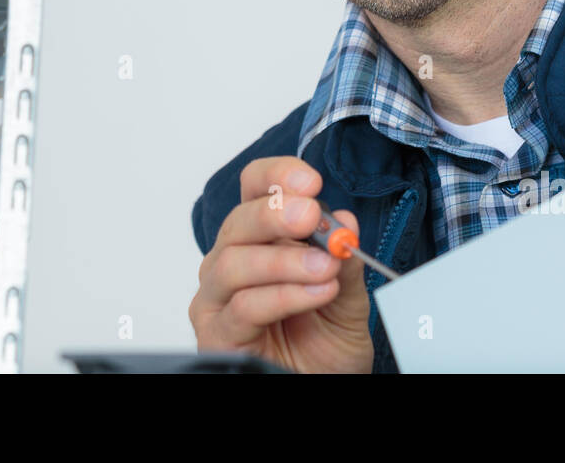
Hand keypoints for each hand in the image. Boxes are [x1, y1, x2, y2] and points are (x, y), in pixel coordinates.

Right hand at [188, 156, 372, 372]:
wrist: (323, 386)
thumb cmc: (324, 344)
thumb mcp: (348, 296)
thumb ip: (344, 259)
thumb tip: (344, 220)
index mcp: (260, 239)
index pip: (254, 190)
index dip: (276, 177)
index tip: (310, 181)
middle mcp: (231, 261)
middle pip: (239, 221)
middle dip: (276, 214)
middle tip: (311, 216)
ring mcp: (218, 298)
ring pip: (234, 262)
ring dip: (283, 261)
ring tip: (324, 267)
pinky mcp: (216, 334)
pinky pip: (242, 307)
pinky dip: (283, 295)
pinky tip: (315, 292)